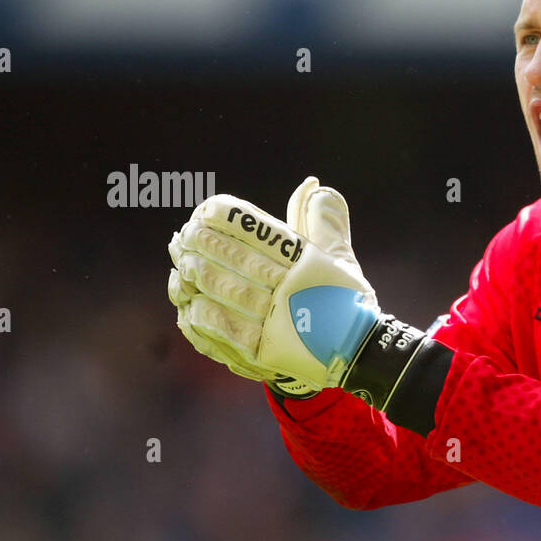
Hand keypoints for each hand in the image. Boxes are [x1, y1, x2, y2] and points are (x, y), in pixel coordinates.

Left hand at [168, 177, 422, 400]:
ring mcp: (277, 321)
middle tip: (184, 234)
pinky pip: (226, 328)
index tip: (206, 210)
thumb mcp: (340, 259)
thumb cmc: (343, 302)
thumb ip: (324, 222)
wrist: (358, 354)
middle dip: (206, 244)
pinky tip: (190, 303)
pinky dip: (203, 314)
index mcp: (309, 264)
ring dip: (200, 274)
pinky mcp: (265, 351)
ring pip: (227, 291)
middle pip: (239, 260)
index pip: (264, 233)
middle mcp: (292, 290)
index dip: (231, 219)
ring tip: (182, 262)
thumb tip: (315, 186)